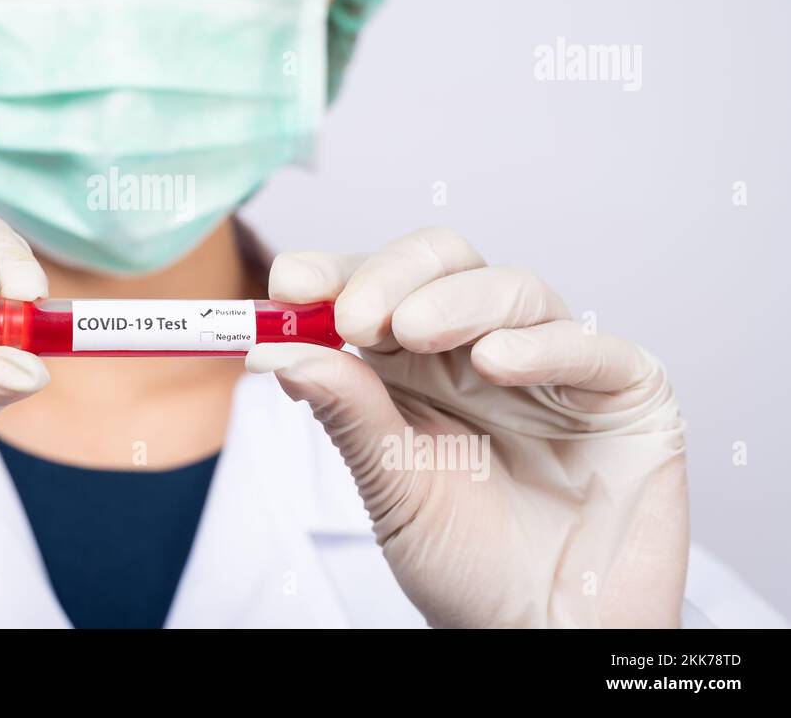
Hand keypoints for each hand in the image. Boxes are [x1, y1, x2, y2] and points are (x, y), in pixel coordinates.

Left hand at [247, 227, 686, 627]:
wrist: (542, 636)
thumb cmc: (465, 562)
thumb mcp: (389, 483)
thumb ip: (344, 409)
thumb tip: (271, 347)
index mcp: (418, 363)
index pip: (378, 285)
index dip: (335, 272)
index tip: (288, 285)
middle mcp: (483, 348)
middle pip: (444, 263)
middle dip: (394, 275)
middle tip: (356, 317)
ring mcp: (556, 364)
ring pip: (514, 289)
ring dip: (458, 299)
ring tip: (414, 333)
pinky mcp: (627, 392)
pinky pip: (593, 346)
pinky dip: (543, 344)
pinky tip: (499, 361)